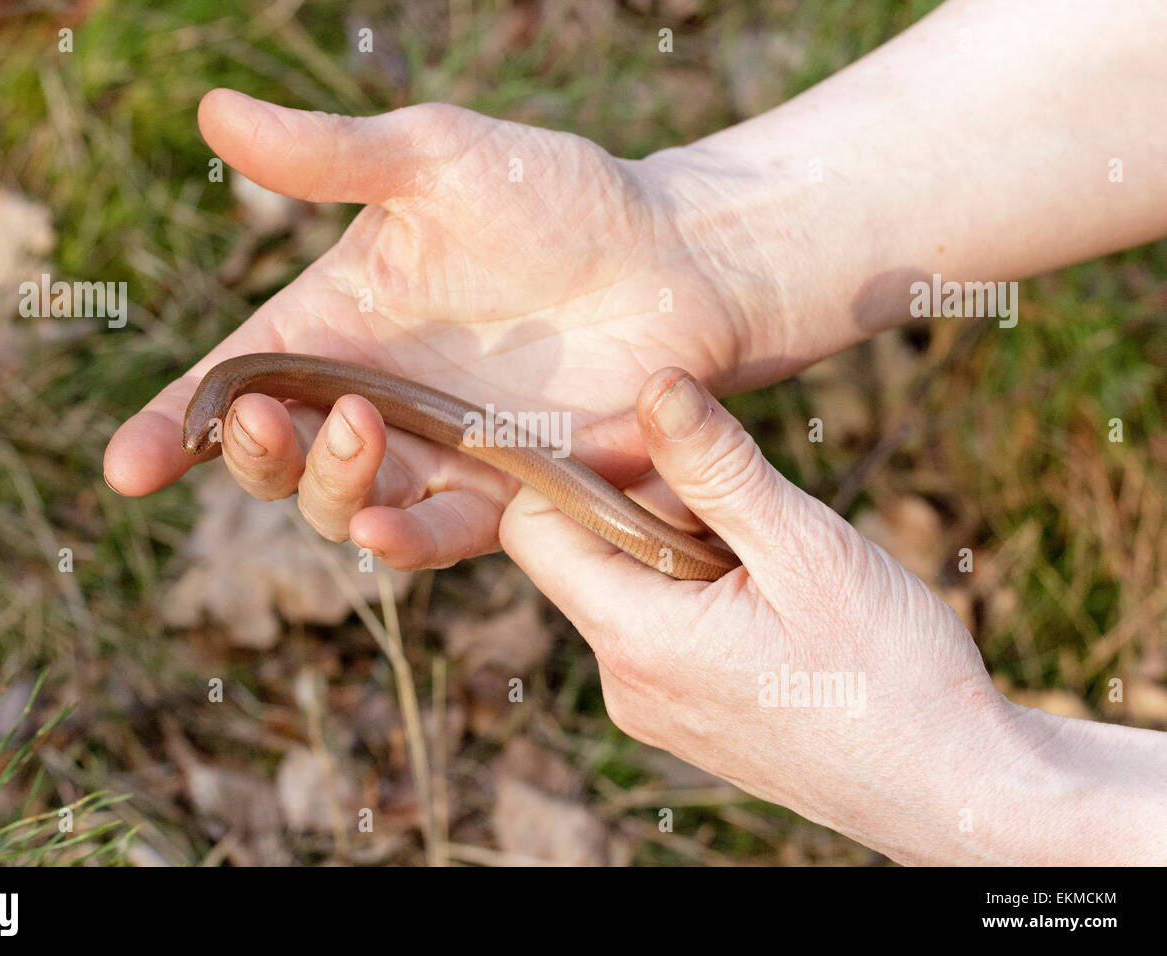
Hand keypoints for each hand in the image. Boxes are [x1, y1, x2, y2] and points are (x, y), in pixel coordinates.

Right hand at [104, 90, 787, 568]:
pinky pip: (433, 534)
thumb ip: (330, 155)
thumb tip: (211, 110)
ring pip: (340, 502)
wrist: (674, 258)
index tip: (129, 466)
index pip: (232, 382)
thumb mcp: (436, 158)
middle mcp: (369, 394)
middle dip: (252, 450)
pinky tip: (380, 526)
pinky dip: (399, 539)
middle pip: (273, 456)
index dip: (174, 427)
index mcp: (334, 321)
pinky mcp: (500, 491)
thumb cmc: (558, 196)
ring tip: (356, 429)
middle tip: (268, 415)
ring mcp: (433, 450)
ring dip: (324, 485)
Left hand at [499, 368, 1166, 864]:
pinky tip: (777, 602)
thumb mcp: (806, 550)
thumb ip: (718, 468)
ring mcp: (655, 705)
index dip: (583, 466)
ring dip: (688, 547)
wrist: (956, 788)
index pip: (535, 528)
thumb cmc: (894, 674)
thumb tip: (652, 387)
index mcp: (637, 641)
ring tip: (775, 565)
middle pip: (588, 551)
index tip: (663, 443)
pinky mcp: (688, 714)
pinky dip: (705, 590)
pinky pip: (664, 625)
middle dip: (654, 504)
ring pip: (633, 584)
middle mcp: (626, 682)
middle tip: (747, 507)